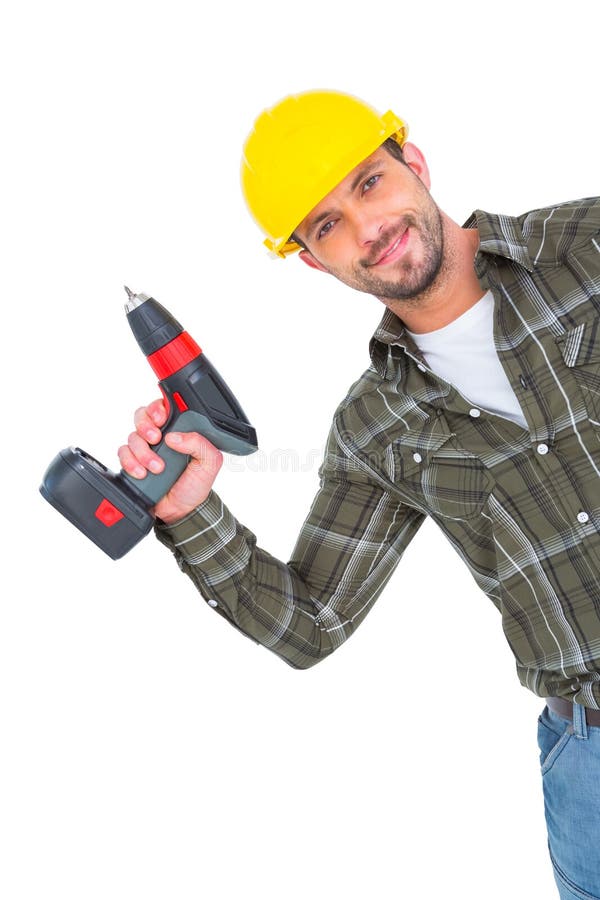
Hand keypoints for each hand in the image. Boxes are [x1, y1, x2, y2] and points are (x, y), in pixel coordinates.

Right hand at [118, 398, 223, 524]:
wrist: (182, 511)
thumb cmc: (196, 484)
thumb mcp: (210, 463)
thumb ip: (200, 444)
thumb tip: (175, 437)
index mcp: (180, 429)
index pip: (164, 407)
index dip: (158, 407)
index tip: (161, 418)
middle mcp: (161, 436)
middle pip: (142, 416)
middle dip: (146, 425)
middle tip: (156, 438)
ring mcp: (146, 448)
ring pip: (133, 436)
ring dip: (143, 452)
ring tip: (157, 468)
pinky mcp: (133, 462)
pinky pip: (123, 453)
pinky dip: (130, 463)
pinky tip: (142, 473)